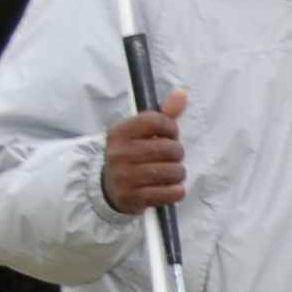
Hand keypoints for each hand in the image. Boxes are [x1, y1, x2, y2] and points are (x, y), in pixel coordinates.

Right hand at [103, 88, 186, 213]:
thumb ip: (163, 113)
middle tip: (172, 157)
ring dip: (178, 173)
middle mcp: (119, 153)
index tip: (171, 135)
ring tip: (172, 172)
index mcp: (120, 132)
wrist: (109, 187)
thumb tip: (182, 93)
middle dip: (177, 153)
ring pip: (170, 171)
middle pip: (167, 148)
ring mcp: (124, 177)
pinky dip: (176, 191)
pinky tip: (172, 188)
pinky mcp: (132, 197)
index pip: (155, 120)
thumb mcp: (140, 132)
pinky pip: (167, 193)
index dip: (170, 127)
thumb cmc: (131, 154)